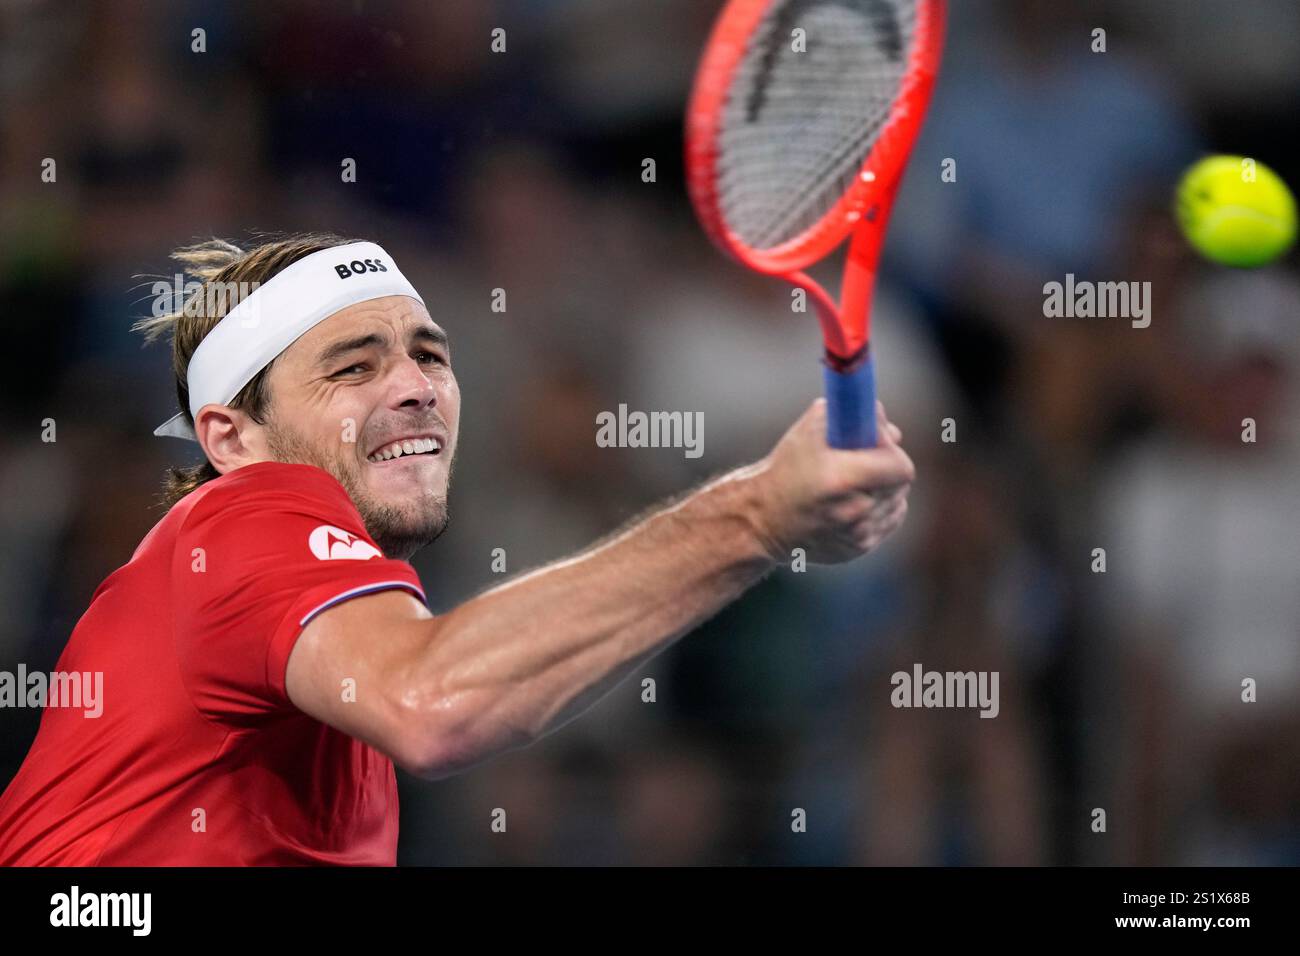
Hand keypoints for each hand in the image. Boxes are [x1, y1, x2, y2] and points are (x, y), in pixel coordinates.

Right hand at [741, 399, 913, 563]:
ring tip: (854, 482)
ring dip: (884, 487)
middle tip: (867, 458)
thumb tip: (886, 424)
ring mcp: (858, 534)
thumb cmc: (785, 469)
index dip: (891, 449)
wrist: (762, 520)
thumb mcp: (809, 430)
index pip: (899, 465)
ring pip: (896, 501)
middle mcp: (853, 511)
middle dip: (888, 466)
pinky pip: (888, 521)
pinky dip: (879, 508)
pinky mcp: (859, 548)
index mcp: (841, 479)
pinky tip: (855, 501)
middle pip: (900, 482)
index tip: (875, 442)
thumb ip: (851, 415)